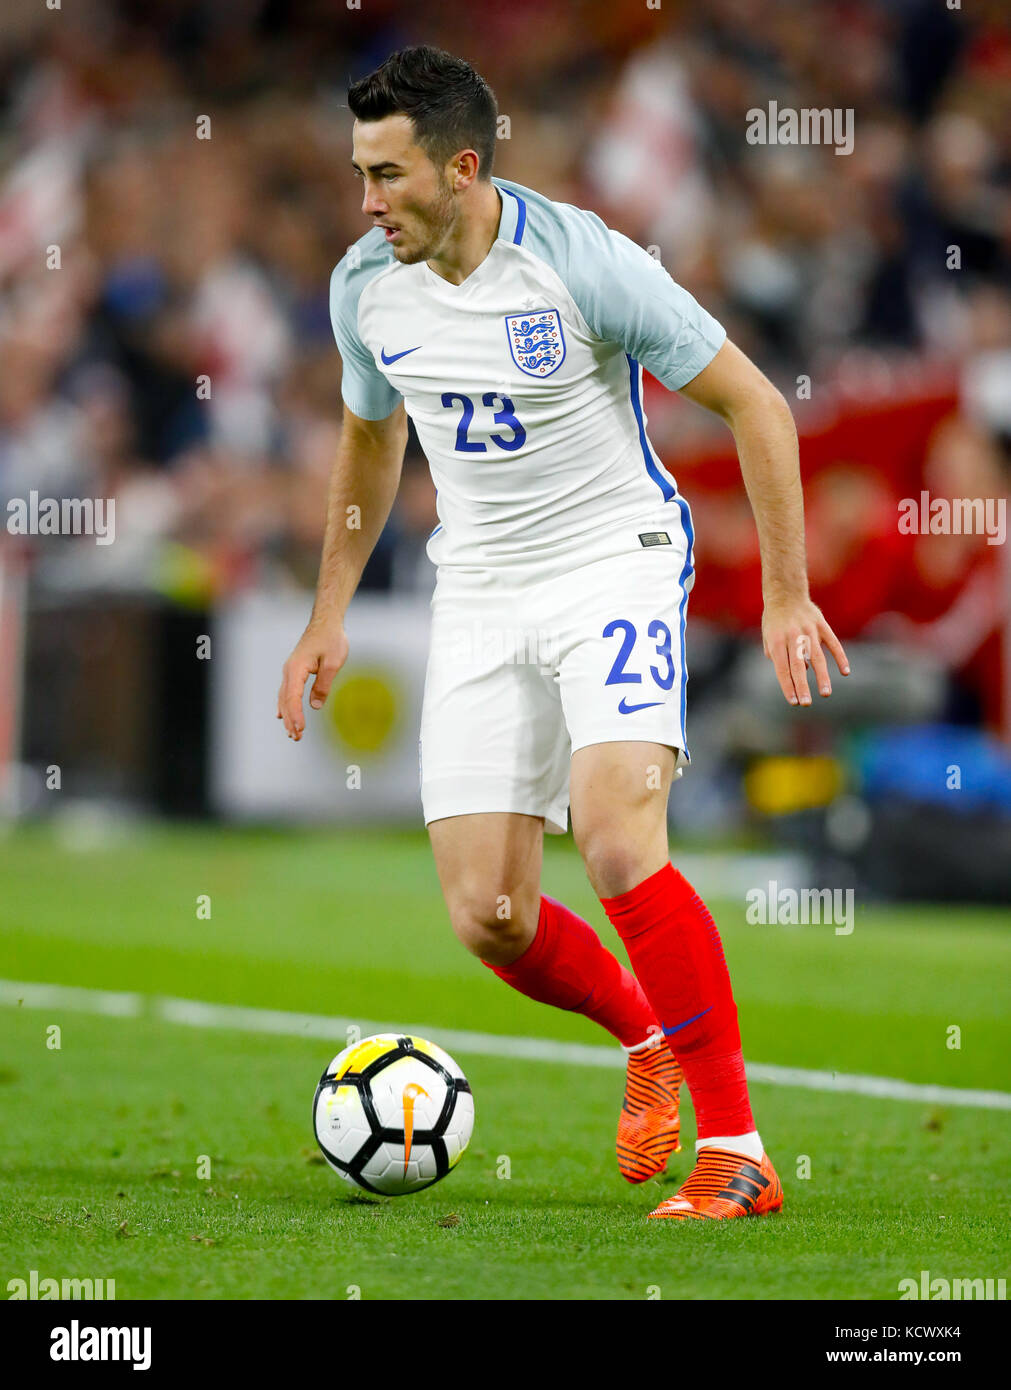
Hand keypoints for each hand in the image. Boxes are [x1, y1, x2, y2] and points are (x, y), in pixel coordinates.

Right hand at [277, 619, 348, 740]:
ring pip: (284, 698)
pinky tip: (283, 716)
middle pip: (285, 701)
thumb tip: (314, 706)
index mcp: (297, 668)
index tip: (301, 730)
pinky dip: (286, 706)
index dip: (295, 715)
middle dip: (290, 720)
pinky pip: (286, 692)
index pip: (293, 697)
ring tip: (292, 734)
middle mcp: (289, 671)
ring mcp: (290, 671)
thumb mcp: (333, 663)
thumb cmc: (331, 640)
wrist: (326, 623)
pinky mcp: (294, 672)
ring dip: (287, 716)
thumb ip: (323, 684)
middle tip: (297, 738)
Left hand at [762, 598, 849, 705]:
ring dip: (822, 676)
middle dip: (802, 686)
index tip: (793, 702)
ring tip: (825, 693)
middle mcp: (792, 637)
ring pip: (817, 656)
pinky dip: (840, 657)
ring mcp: (809, 630)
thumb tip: (798, 673)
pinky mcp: (822, 625)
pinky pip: (833, 643)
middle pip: (797, 666)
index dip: (788, 686)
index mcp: (776, 641)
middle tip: (806, 703)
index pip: (782, 669)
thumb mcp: (768, 637)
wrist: (786, 593)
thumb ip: (777, 656)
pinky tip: (845, 672)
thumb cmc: (775, 619)